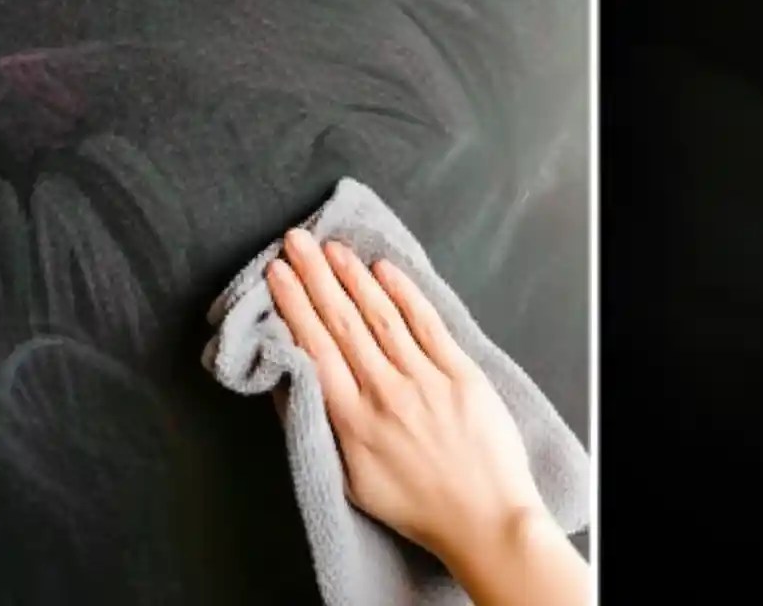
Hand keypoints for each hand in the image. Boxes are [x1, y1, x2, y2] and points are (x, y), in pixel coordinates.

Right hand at [264, 229, 548, 568]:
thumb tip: (296, 384)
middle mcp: (386, 394)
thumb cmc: (418, 507)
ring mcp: (427, 381)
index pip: (315, 349)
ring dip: (354, 278)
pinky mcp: (463, 375)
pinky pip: (428, 325)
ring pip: (383, 317)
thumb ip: (323, 430)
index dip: (295, 306)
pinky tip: (385, 270)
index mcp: (353, 422)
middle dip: (316, 278)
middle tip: (296, 242)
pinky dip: (405, 294)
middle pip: (344, 323)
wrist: (485, 519)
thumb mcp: (352, 481)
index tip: (278, 274)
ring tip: (333, 248)